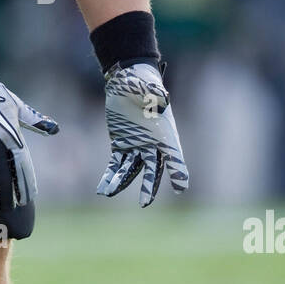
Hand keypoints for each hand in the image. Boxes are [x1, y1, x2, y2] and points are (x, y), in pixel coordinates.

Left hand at [97, 61, 188, 207]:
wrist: (128, 80)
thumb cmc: (143, 82)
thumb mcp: (149, 87)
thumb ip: (155, 94)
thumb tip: (161, 99)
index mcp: (165, 133)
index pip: (174, 156)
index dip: (178, 172)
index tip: (181, 188)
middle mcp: (152, 144)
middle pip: (152, 170)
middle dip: (149, 187)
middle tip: (144, 203)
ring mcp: (136, 147)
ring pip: (130, 171)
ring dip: (120, 183)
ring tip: (109, 192)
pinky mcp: (120, 145)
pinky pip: (116, 165)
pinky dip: (110, 176)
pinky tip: (103, 188)